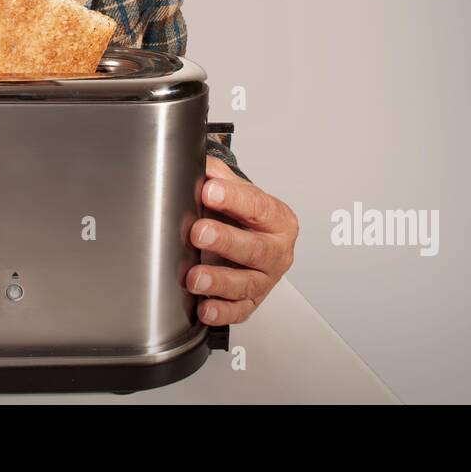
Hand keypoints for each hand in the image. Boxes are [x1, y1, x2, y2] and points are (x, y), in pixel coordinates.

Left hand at [186, 155, 297, 324]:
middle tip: (198, 232)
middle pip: (255, 249)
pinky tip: (204, 307)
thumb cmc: (242, 217)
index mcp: (277, 219)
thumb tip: (193, 159)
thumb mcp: (234, 192)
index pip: (257, 207)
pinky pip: (239, 311)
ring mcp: (265, 279)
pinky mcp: (252, 302)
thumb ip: (217, 174)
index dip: (233, 199)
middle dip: (226, 241)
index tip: (209, 191)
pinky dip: (221, 312)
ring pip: (247, 284)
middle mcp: (276, 251)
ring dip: (219, 281)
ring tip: (194, 277)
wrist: (249, 239)